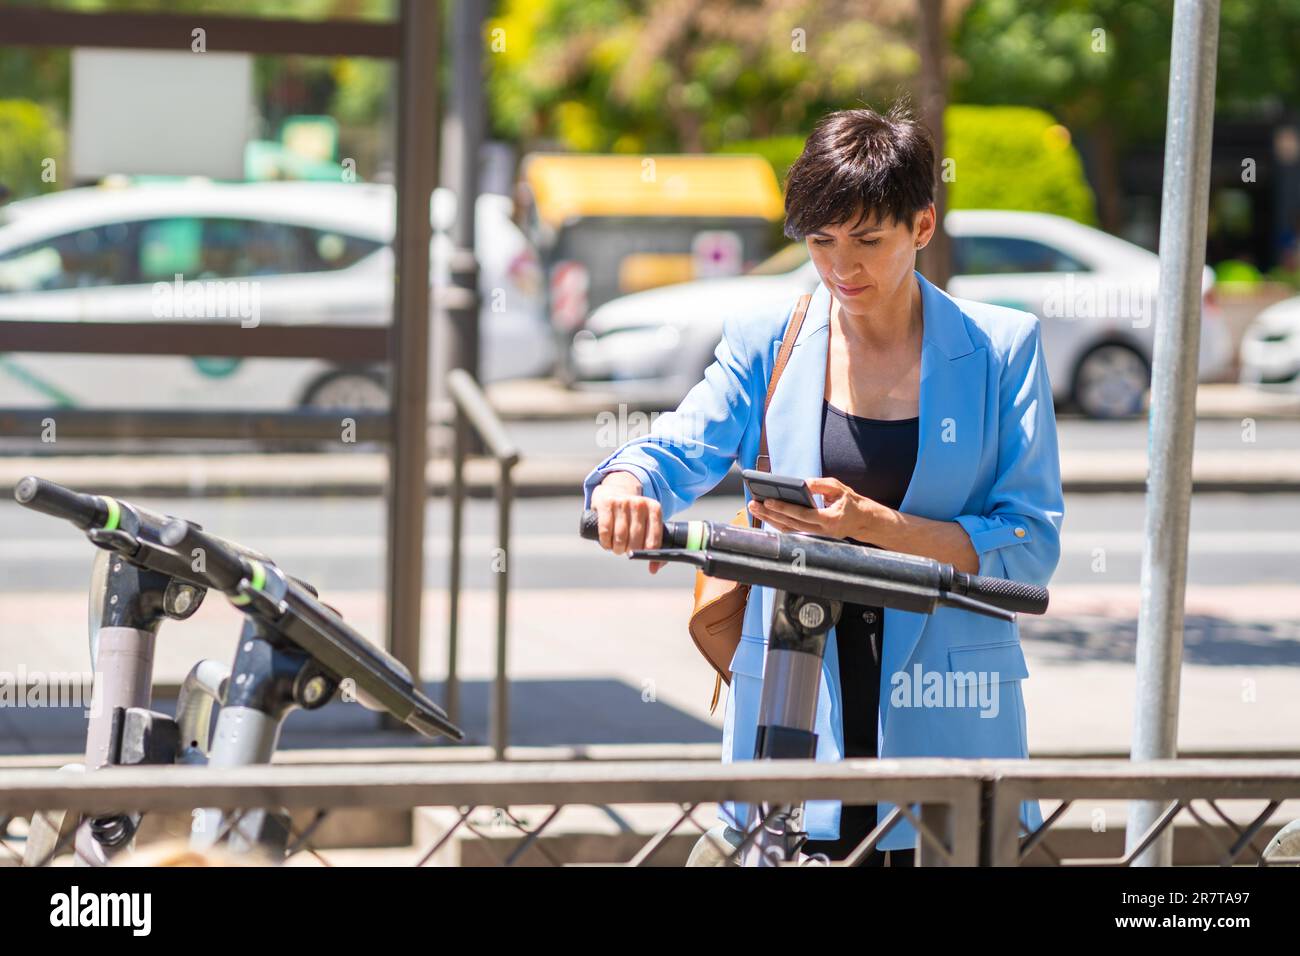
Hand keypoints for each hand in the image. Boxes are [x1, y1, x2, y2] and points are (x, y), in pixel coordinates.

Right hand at [590, 471, 666, 573]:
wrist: (617, 488)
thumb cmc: (634, 513)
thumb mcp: (648, 521)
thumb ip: (654, 543)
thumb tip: (654, 569)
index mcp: (654, 508)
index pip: (655, 538)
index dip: (652, 555)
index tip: (650, 567)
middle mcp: (640, 504)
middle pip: (637, 539)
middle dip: (631, 552)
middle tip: (627, 552)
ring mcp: (623, 502)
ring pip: (621, 536)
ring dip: (618, 549)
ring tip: (617, 549)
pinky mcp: (606, 503)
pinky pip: (606, 530)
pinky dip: (606, 542)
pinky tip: (607, 544)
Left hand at [746, 476, 882, 540]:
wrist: (863, 521)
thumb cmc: (851, 503)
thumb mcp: (840, 488)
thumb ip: (822, 485)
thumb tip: (804, 483)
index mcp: (829, 519)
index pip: (802, 514)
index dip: (784, 508)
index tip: (768, 501)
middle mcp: (821, 530)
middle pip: (790, 523)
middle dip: (770, 514)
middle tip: (754, 504)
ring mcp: (815, 535)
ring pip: (788, 529)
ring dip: (770, 519)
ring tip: (755, 508)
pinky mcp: (811, 535)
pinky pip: (791, 530)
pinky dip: (777, 522)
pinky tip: (766, 515)